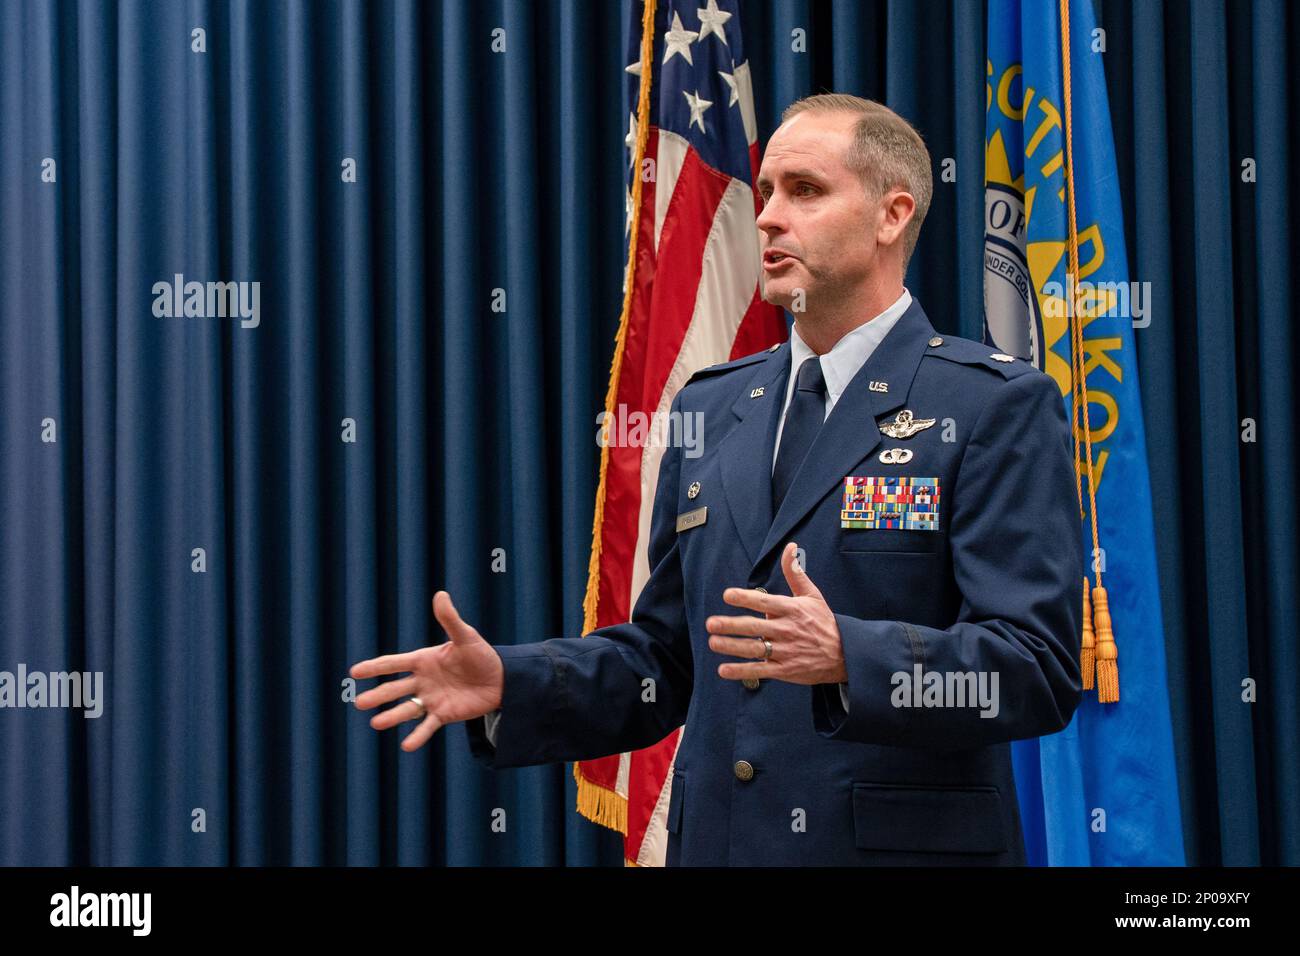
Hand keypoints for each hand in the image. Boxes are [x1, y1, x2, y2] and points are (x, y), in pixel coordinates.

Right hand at [350, 591, 504, 751]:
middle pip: (395, 689)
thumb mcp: (465, 636)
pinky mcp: (443, 715)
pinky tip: (406, 746)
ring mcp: (431, 699)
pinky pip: (427, 727)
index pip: (394, 664)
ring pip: (407, 709)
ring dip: (392, 717)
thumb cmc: (481, 655)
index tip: (354, 672)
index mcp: (423, 660)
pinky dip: (417, 737)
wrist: (500, 679)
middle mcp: (422, 681)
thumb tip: (440, 594)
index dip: (375, 667)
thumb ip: (450, 619)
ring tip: (376, 723)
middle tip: (359, 703)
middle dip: (377, 696)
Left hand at [706, 541, 847, 685]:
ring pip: (755, 649)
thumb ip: (796, 572)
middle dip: (732, 625)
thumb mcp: (813, 595)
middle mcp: (787, 630)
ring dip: (732, 647)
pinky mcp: (785, 670)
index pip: (765, 603)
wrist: (844, 654)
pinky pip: (760, 670)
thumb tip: (790, 547)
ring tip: (713, 642)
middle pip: (755, 627)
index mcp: (792, 610)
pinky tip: (724, 670)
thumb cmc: (824, 622)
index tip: (727, 595)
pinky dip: (742, 671)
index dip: (746, 598)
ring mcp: (785, 652)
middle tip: (711, 623)